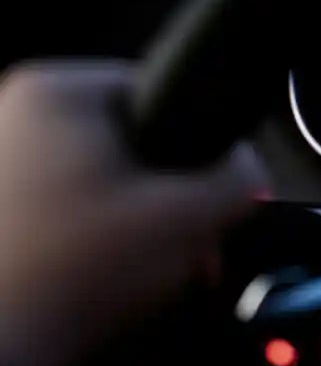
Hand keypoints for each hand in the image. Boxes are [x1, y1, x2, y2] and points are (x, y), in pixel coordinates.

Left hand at [0, 62, 265, 365]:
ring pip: (105, 181)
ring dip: (141, 221)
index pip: (166, 93)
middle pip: (135, 143)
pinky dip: (99, 237)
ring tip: (154, 264)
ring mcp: (0, 164)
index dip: (206, 147)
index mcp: (53, 91)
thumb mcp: (190, 214)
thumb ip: (241, 178)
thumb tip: (250, 171)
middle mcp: (12, 114)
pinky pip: (70, 209)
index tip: (218, 193)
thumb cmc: (72, 271)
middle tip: (192, 239)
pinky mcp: (0, 213)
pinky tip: (112, 273)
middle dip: (173, 195)